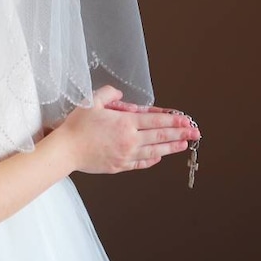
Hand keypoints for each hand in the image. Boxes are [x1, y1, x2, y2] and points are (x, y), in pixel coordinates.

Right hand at [56, 86, 199, 173]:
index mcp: (125, 123)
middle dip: (180, 134)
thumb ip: (109, 94)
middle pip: (160, 137)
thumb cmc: (76, 126)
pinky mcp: (119, 166)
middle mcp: (130, 140)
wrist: (65, 151)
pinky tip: (159, 157)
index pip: (156, 121)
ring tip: (184, 145)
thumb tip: (120, 95)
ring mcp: (126, 155)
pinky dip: (152, 159)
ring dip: (171, 148)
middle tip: (195, 132)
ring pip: (154, 151)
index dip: (173, 120)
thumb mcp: (92, 102)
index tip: (186, 120)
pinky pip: (140, 163)